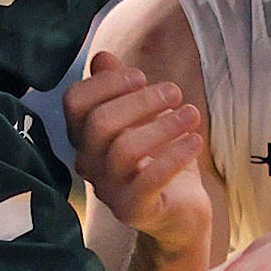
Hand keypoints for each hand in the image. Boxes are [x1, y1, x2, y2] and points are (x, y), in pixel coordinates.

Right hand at [64, 49, 213, 259]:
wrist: (181, 213)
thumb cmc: (161, 160)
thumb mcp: (145, 118)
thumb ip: (123, 89)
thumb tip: (101, 57)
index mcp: (86, 138)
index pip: (75, 103)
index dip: (106, 83)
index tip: (141, 76)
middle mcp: (90, 164)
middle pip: (99, 123)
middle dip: (140, 101)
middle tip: (174, 92)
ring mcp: (109, 190)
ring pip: (123, 150)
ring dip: (163, 125)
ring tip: (192, 114)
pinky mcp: (134, 211)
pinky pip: (149, 180)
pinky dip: (175, 155)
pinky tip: (195, 141)